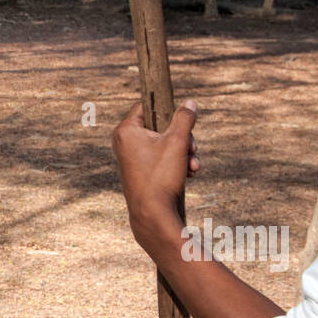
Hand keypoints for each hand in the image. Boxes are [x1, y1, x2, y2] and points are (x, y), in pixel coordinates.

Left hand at [111, 99, 199, 229]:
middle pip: (159, 126)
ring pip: (163, 144)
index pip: (146, 105)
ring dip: (183, 152)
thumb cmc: (160, 177)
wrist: (152, 215)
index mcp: (126, 130)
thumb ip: (184, 119)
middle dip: (182, 138)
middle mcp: (124, 142)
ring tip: (193, 166)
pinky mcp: (139, 170)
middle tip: (192, 148)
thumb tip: (190, 103)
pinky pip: (160, 158)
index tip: (181, 117)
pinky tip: (189, 174)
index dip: (166, 109)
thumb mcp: (177, 142)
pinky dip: (175, 163)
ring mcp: (131, 157)